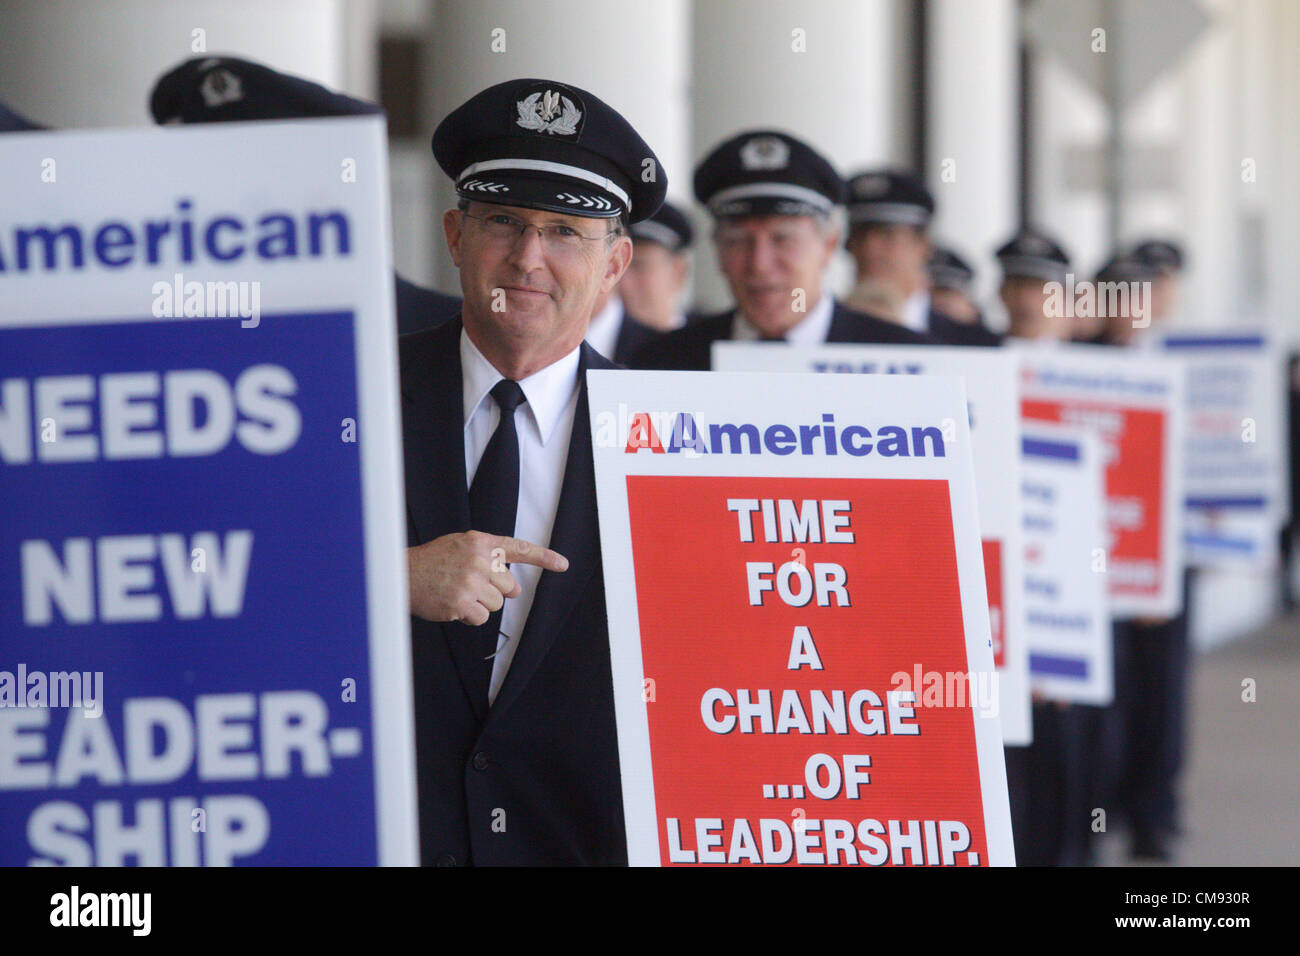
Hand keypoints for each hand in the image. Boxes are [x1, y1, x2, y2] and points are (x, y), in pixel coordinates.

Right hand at [407, 531, 568, 624]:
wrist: (402, 574)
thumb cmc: (433, 561)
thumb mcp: (462, 548)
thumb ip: (490, 562)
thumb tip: (516, 589)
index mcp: (479, 542)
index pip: (517, 549)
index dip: (543, 557)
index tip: (562, 564)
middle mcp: (478, 560)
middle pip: (508, 586)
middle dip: (493, 590)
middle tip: (469, 584)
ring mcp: (470, 582)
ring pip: (496, 604)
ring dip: (480, 604)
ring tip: (458, 593)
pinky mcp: (461, 603)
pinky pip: (481, 618)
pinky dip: (469, 617)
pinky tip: (454, 605)